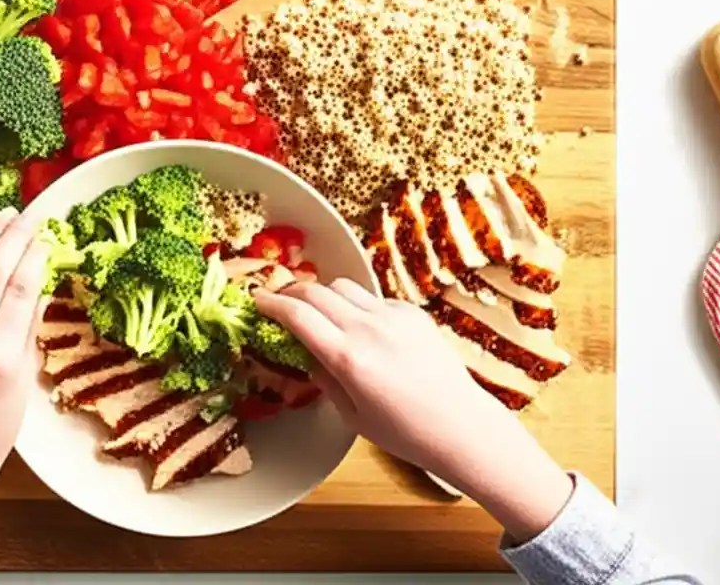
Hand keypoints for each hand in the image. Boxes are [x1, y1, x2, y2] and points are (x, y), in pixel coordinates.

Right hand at [254, 279, 572, 542]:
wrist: (462, 426)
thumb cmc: (405, 432)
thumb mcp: (352, 416)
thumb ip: (325, 380)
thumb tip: (308, 356)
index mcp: (348, 358)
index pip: (298, 315)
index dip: (271, 302)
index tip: (257, 298)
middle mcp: (369, 329)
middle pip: (316, 292)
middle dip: (291, 292)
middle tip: (280, 300)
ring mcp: (393, 317)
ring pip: (344, 287)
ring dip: (323, 294)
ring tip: (318, 311)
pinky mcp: (413, 314)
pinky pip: (373, 299)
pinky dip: (356, 306)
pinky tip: (360, 328)